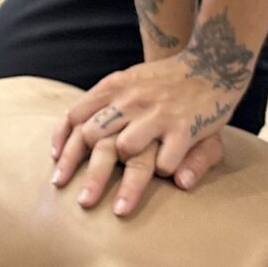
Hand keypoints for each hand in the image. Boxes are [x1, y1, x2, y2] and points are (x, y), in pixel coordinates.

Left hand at [48, 53, 242, 216]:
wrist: (210, 62)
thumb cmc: (160, 82)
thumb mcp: (126, 83)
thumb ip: (94, 107)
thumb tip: (62, 143)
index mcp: (113, 88)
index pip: (75, 117)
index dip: (64, 148)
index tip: (58, 175)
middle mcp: (130, 101)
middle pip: (95, 140)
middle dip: (88, 176)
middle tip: (83, 204)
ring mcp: (157, 114)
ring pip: (127, 151)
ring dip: (126, 179)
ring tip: (122, 204)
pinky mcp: (186, 127)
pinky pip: (166, 160)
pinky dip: (164, 172)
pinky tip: (167, 180)